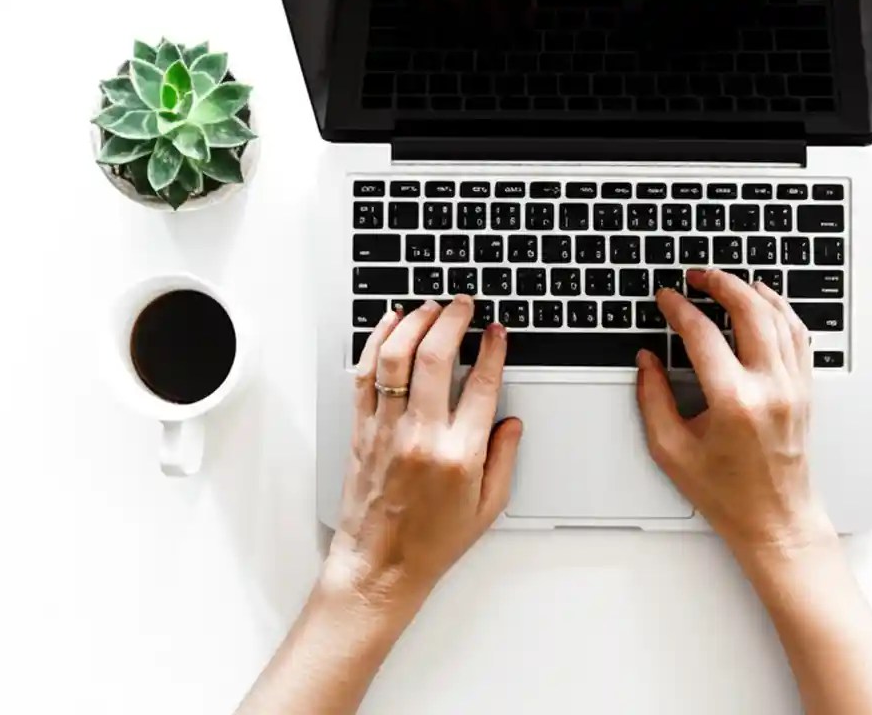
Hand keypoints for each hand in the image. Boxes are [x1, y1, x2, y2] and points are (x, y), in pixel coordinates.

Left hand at [324, 296, 521, 616]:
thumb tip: (510, 421)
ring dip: (414, 322)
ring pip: (395, 357)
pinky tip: (389, 325)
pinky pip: (366, 374)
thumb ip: (504, 457)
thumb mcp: (489, 506)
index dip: (493, 350)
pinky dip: (377, 342)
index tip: (497, 332)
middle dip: (452, 319)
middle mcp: (420, 436)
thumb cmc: (432, 543)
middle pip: (434, 356)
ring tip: (429, 307)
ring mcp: (386, 429)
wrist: (379, 566)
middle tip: (464, 304)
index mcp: (459, 455)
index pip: (480, 384)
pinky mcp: (361, 430)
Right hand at [636, 270, 835, 556]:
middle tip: (698, 275)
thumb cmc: (727, 494)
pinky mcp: (804, 390)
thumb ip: (653, 399)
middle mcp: (769, 388)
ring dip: (751, 291)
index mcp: (734, 402)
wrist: (775, 519)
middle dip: (720, 284)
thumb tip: (647, 361)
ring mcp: (792, 387)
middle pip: (749, 311)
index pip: (703, 335)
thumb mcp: (672, 450)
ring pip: (779, 317)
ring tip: (728, 281)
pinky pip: (797, 336)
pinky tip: (764, 301)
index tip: (666, 298)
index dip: (679, 309)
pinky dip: (780, 310)